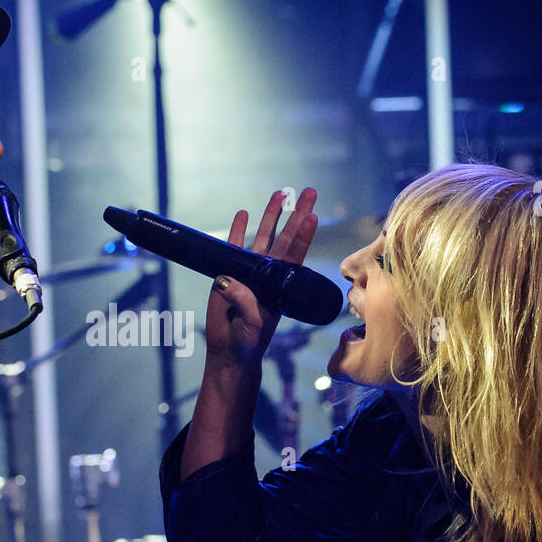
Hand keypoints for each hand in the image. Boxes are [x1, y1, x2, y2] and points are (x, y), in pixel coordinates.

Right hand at [202, 188, 318, 367]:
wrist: (230, 350)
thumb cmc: (248, 341)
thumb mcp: (253, 324)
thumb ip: (245, 303)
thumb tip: (228, 280)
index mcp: (282, 285)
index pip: (295, 254)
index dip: (303, 235)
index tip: (313, 216)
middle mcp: (269, 273)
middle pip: (285, 237)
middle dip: (296, 213)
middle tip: (309, 191)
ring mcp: (250, 270)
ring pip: (263, 236)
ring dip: (271, 215)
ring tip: (280, 193)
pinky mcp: (228, 271)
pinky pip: (233, 246)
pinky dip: (238, 229)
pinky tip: (244, 214)